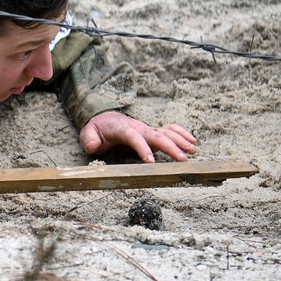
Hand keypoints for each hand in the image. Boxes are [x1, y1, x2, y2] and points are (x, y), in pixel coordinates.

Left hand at [79, 111, 196, 162]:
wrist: (105, 118)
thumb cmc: (98, 129)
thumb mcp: (88, 133)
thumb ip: (89, 139)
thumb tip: (93, 146)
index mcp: (122, 129)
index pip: (134, 138)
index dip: (142, 149)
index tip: (151, 162)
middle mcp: (138, 127)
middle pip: (156, 135)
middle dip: (169, 147)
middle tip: (182, 160)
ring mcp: (147, 129)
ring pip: (166, 132)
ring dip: (180, 141)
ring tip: (192, 151)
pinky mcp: (153, 131)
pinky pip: (170, 129)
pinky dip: (182, 133)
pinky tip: (192, 141)